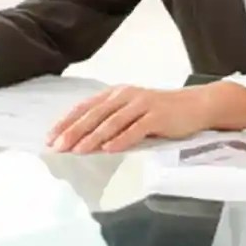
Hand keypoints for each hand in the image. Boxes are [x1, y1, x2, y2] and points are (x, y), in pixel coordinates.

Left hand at [47, 82, 245, 153]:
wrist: (195, 105)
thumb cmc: (160, 111)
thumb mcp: (132, 110)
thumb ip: (111, 119)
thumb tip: (82, 139)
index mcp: (116, 93)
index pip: (85, 107)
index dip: (66, 122)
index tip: (50, 138)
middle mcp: (126, 95)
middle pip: (94, 114)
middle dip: (74, 132)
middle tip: (58, 148)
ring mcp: (142, 104)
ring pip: (111, 122)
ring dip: (92, 138)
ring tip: (77, 152)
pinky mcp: (157, 116)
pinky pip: (135, 129)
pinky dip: (120, 140)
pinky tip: (109, 150)